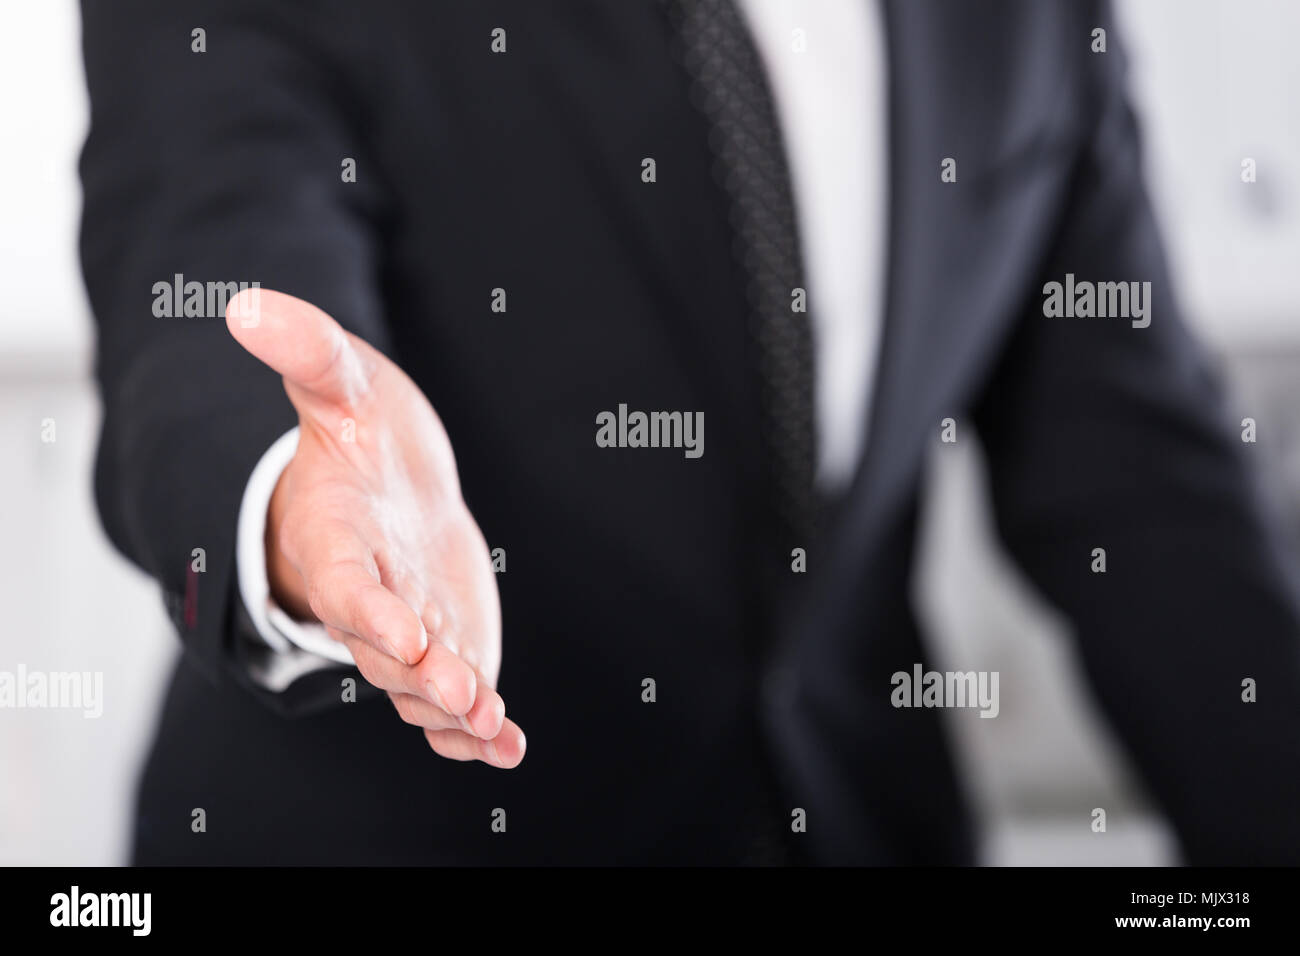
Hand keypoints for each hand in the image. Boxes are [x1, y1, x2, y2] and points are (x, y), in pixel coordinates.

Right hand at [226, 288, 523, 767]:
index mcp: (337, 544)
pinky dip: (475, 730)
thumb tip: (247, 303)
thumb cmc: (359, 438)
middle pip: (388, 651)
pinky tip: (508, 747)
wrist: (385, 486)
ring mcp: (407, 632)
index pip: (347, 585)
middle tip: (464, 694)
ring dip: (454, 711)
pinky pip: (450, 702)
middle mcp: (369, 601)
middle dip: (424, 676)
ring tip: (493, 728)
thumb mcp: (340, 387)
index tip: (402, 631)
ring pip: (421, 686)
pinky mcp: (442, 648)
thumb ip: (307, 355)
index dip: (371, 611)